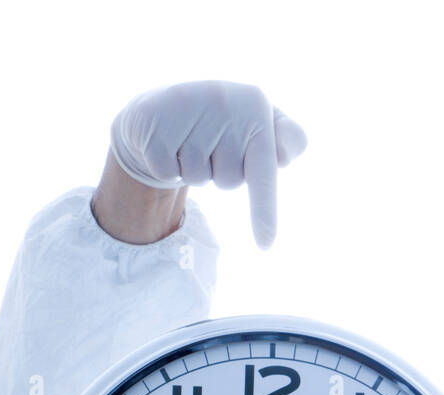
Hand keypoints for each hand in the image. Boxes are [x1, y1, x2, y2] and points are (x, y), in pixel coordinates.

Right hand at [110, 81, 307, 247]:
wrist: (163, 107)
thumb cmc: (223, 126)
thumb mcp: (259, 126)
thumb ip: (288, 140)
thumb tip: (285, 154)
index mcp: (256, 102)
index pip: (264, 170)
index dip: (264, 211)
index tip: (266, 245)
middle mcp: (225, 100)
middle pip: (230, 181)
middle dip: (220, 173)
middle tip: (210, 146)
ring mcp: (187, 107)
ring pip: (199, 177)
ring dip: (194, 169)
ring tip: (187, 142)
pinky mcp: (154, 121)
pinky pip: (169, 172)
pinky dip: (168, 166)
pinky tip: (166, 141)